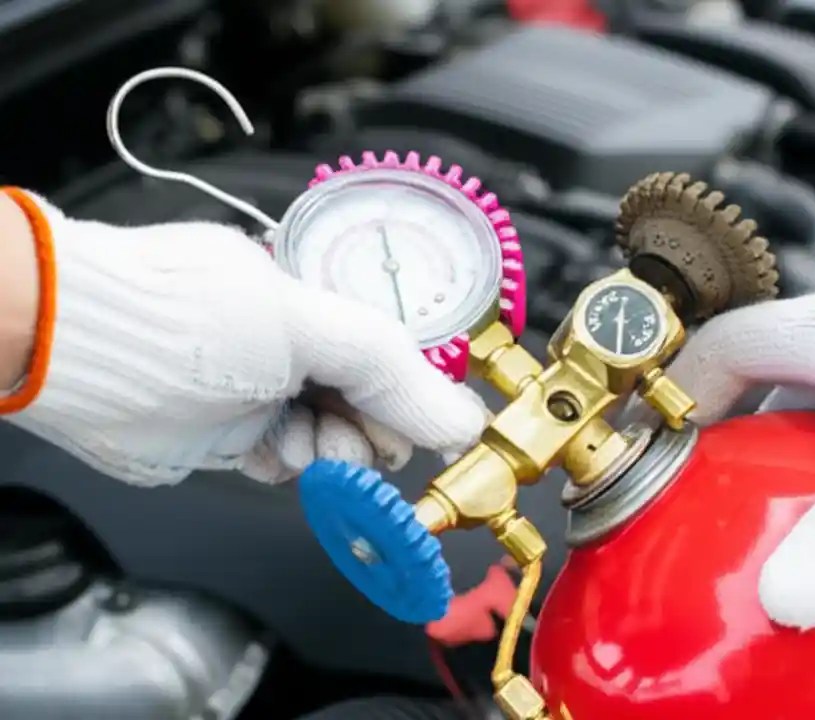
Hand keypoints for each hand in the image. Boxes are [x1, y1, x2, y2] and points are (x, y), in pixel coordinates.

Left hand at [3, 194, 486, 485]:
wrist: (83, 354)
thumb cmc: (187, 317)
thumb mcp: (310, 325)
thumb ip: (394, 373)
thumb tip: (464, 419)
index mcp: (320, 300)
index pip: (397, 353)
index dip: (414, 390)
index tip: (422, 421)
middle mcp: (300, 346)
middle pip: (375, 403)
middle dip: (371, 426)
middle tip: (350, 429)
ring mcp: (268, 392)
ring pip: (339, 439)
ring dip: (332, 450)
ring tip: (301, 438)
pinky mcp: (237, 438)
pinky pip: (295, 464)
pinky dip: (294, 467)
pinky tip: (273, 455)